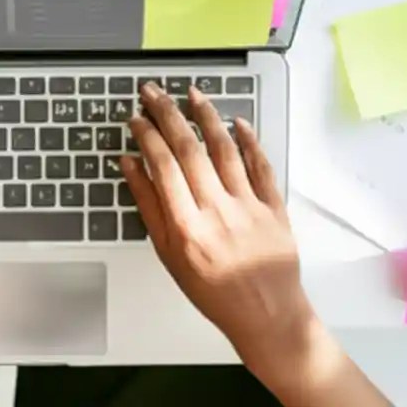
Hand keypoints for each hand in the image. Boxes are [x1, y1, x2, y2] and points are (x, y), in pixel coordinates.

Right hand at [122, 83, 312, 369]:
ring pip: (225, 150)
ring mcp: (248, 206)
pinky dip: (249, 141)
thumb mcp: (169, 255)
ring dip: (206, 116)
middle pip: (190, 149)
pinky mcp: (274, 206)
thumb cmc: (213, 291)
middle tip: (153, 92)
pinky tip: (237, 122)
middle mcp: (218, 211)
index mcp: (187, 226)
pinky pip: (261, 166)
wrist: (266, 314)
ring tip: (192, 94)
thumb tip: (132, 166)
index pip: (163, 166)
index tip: (137, 117)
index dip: (147, 136)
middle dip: (168, 114)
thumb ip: (149, 207)